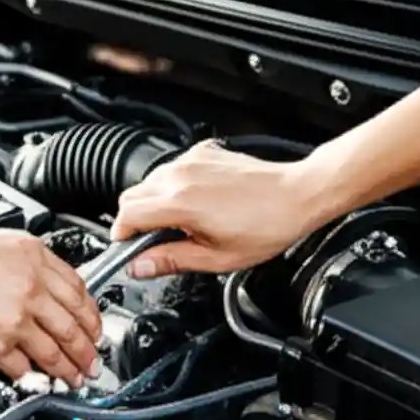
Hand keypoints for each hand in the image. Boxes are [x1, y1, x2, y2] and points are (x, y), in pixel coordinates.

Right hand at [0, 228, 101, 386]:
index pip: (80, 293)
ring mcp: (15, 318)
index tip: (94, 329)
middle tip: (93, 362)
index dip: (92, 317)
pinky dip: (33, 379)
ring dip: (68, 370)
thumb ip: (31, 268)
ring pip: (54, 352)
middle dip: (88, 350)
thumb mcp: (4, 245)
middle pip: (74, 326)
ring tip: (74, 379)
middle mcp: (32, 288)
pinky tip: (37, 383)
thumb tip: (47, 292)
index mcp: (37, 260)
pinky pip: (23, 367)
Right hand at [111, 141, 341, 276]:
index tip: (130, 250)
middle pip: (131, 197)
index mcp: (179, 202)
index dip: (122, 237)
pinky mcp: (203, 152)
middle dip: (134, 221)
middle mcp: (180, 175)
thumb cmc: (267, 225)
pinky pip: (172, 170)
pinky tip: (196, 202)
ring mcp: (191, 160)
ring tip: (181, 223)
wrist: (297, 195)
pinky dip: (173, 186)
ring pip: (149, 182)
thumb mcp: (216, 257)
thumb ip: (171, 260)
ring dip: (153, 203)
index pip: (126, 216)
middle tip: (155, 242)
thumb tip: (140, 267)